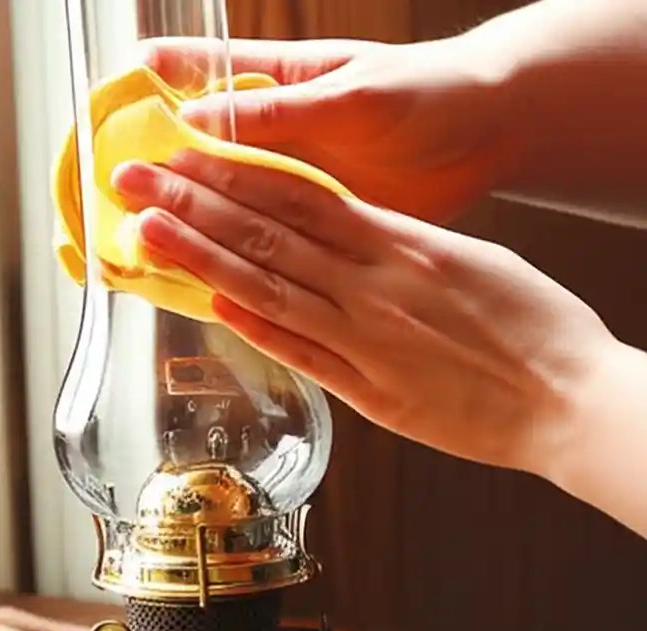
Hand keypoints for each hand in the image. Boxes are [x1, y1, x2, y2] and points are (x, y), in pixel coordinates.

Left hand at [108, 149, 622, 477]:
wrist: (570, 400)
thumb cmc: (529, 324)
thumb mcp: (465, 258)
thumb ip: (394, 243)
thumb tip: (340, 224)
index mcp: (401, 245)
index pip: (299, 198)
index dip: (234, 174)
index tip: (186, 154)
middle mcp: (374, 288)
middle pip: (268, 236)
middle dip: (195, 204)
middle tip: (136, 181)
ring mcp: (367, 342)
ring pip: (269, 289)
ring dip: (201, 258)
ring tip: (148, 230)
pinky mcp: (369, 394)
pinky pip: (299, 354)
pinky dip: (252, 327)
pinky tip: (206, 303)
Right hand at [141, 36, 518, 221]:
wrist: (491, 132)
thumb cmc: (426, 91)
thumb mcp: (351, 96)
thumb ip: (277, 111)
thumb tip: (195, 121)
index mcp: (276, 83)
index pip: (197, 75)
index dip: (150, 87)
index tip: (106, 100)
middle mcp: (273, 131)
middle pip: (196, 148)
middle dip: (154, 165)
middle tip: (110, 185)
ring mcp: (291, 178)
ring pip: (222, 199)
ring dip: (185, 216)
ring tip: (135, 233)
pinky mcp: (314, 221)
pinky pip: (262, 239)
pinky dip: (231, 253)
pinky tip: (197, 271)